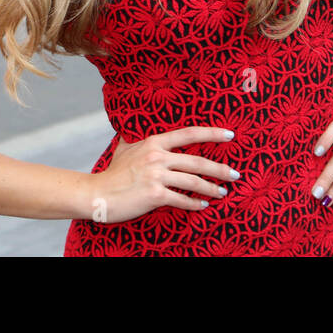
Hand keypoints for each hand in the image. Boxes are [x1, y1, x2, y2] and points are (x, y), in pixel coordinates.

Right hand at [89, 126, 239, 222]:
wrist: (98, 194)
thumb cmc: (112, 173)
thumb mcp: (125, 148)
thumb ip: (138, 139)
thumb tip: (138, 127)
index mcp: (154, 143)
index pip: (189, 134)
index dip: (211, 133)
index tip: (230, 134)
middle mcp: (158, 157)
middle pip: (198, 161)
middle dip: (220, 169)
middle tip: (235, 174)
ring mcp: (156, 176)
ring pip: (194, 181)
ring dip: (212, 188)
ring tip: (223, 192)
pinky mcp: (155, 195)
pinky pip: (182, 199)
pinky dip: (195, 204)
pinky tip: (203, 206)